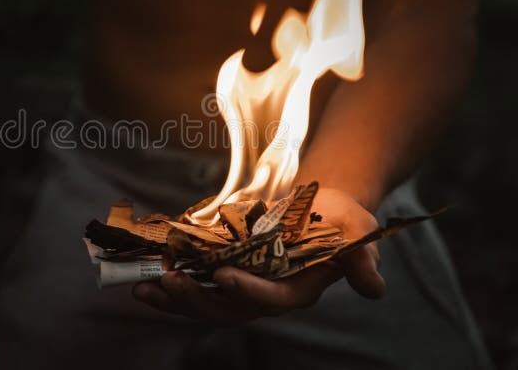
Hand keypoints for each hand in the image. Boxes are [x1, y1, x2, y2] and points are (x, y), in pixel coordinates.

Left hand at [133, 188, 384, 321]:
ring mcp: (242, 287)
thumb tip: (374, 287)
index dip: (248, 291)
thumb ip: (361, 259)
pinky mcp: (224, 273)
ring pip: (204, 302)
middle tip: (170, 282)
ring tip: (142, 287)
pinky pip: (195, 285)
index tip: (224, 275)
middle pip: (228, 308)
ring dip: (173, 298)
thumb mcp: (358, 233)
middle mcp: (266, 295)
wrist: (319, 209)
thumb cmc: (340, 220)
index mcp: (298, 290)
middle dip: (197, 298)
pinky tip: (143, 278)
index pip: (272, 299)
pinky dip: (170, 284)